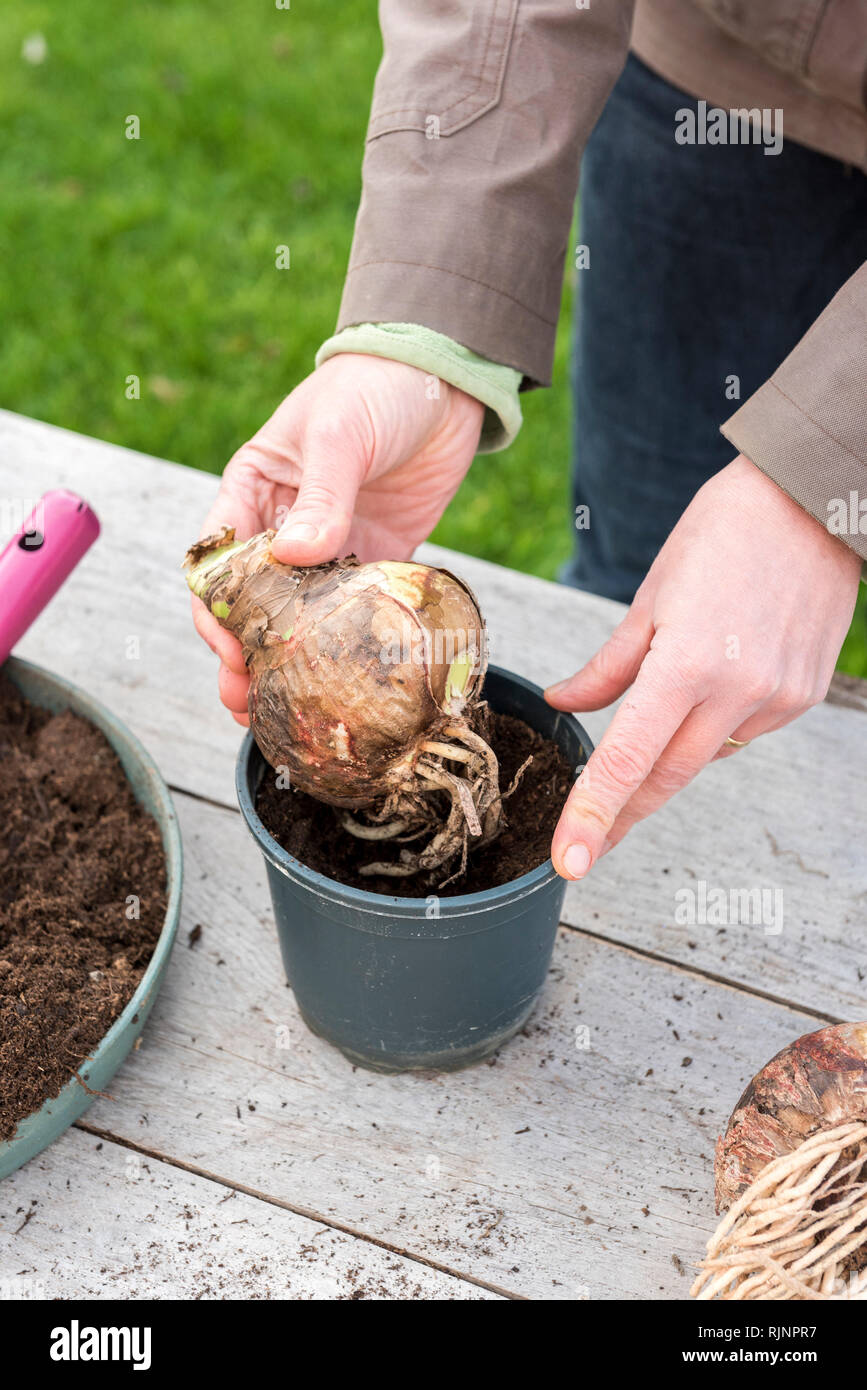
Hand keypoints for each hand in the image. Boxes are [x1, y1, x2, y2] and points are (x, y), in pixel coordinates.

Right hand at [192, 353, 483, 723]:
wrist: (446, 376)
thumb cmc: (376, 385)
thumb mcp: (340, 433)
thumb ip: (321, 496)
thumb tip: (295, 556)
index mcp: (255, 490)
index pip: (219, 562)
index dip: (217, 611)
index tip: (231, 649)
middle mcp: (286, 525)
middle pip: (253, 603)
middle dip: (245, 653)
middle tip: (248, 699)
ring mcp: (333, 545)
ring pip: (300, 617)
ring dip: (290, 662)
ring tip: (285, 709)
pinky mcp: (380, 557)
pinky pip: (358, 610)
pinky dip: (348, 645)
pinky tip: (346, 681)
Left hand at [546, 454, 861, 879]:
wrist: (812, 501)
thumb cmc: (724, 532)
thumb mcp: (652, 595)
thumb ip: (608, 665)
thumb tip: (564, 704)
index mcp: (688, 663)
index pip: (628, 758)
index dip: (594, 814)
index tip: (568, 862)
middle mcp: (737, 691)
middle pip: (665, 777)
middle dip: (620, 817)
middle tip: (582, 850)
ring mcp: (777, 699)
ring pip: (702, 756)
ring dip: (664, 763)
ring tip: (641, 741)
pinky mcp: (802, 697)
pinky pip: (740, 734)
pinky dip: (709, 729)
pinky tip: (707, 694)